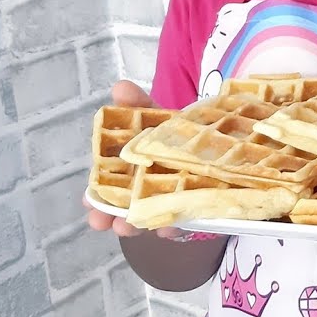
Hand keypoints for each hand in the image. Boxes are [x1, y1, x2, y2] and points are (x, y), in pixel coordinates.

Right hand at [84, 80, 186, 240]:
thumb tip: (119, 87)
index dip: (98, 189)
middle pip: (122, 200)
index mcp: (134, 162)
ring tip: (125, 229)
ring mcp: (167, 197)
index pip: (111, 174)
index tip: (87, 201)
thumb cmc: (186, 132)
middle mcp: (145, 183)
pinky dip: (173, 223)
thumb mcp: (165, 117)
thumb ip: (142, 104)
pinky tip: (168, 228)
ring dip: (133, 222)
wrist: (229, 149)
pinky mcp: (190, 208)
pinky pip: (180, 219)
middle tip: (98, 222)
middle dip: (108, 212)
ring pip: (145, 212)